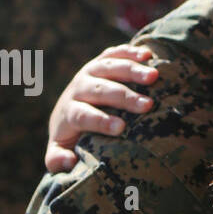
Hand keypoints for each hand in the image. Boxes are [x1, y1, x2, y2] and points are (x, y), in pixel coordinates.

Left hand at [45, 45, 157, 171]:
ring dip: (132, 70)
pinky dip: (130, 51)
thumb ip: (58, 160)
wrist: (67, 111)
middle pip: (100, 90)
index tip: (120, 128)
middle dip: (124, 97)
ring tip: (154, 76)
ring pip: (109, 67)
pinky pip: (114, 53)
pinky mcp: (100, 61)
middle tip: (147, 105)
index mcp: (69, 111)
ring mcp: (90, 72)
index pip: (83, 115)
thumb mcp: (59, 151)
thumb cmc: (72, 137)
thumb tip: (69, 162)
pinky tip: (148, 55)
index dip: (100, 121)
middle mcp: (78, 88)